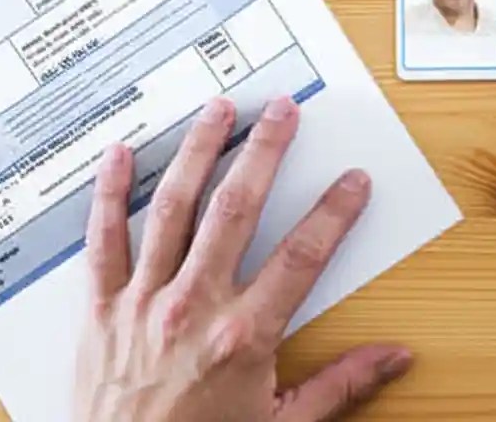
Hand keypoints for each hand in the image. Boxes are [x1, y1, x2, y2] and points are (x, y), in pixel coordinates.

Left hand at [74, 97, 412, 421]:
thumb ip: (340, 385)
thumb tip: (394, 357)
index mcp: (244, 335)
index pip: (302, 255)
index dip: (334, 212)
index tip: (353, 181)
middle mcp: (194, 306)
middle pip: (237, 209)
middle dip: (265, 152)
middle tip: (283, 111)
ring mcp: (143, 302)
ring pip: (174, 209)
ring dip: (199, 152)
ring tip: (218, 110)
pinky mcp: (100, 309)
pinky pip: (103, 240)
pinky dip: (110, 193)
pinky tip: (121, 154)